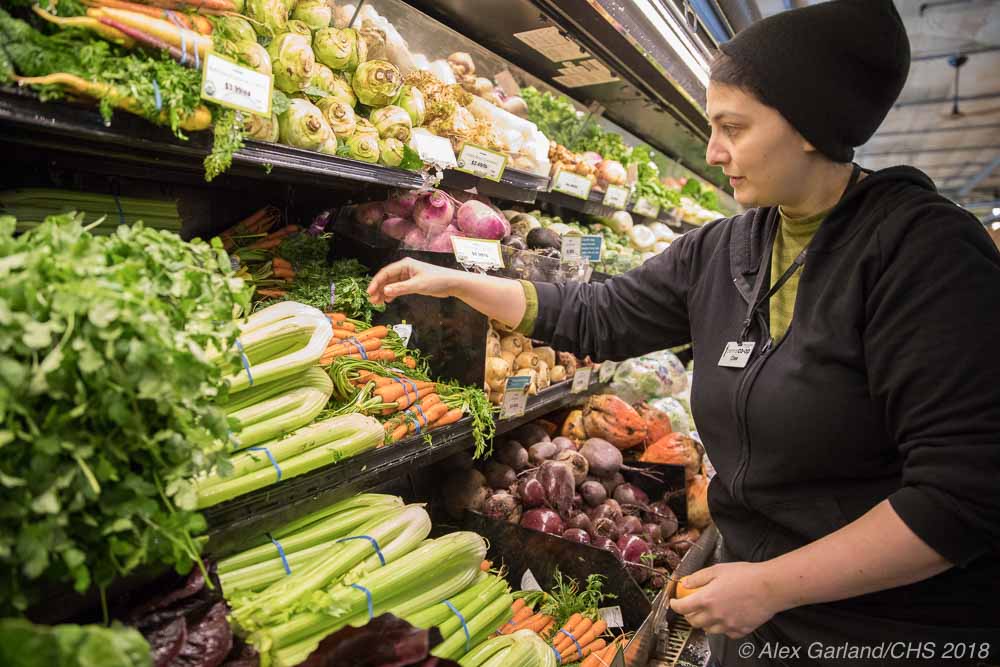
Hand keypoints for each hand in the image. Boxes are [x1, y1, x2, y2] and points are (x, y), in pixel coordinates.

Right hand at [367, 258, 462, 304]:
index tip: (369, 292)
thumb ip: (401, 288)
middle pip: (386, 279)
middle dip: (378, 289)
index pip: (385, 273)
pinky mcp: (412, 283)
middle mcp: (405, 269)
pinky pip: (398, 288)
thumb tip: (385, 291)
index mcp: (405, 264)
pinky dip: (392, 294)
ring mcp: (408, 276)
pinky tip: (388, 300)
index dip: (376, 282)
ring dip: (384, 293)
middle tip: (371, 300)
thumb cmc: (437, 280)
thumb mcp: (418, 285)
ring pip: (391, 284)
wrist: (452, 283)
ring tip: (377, 303)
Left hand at [668, 562, 785, 638]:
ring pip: (708, 630)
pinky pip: (726, 633)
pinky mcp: (739, 631)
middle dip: (689, 614)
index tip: (674, 602)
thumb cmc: (746, 576)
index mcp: (707, 599)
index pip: (682, 608)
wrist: (770, 587)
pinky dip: (722, 627)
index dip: (675, 605)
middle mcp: (715, 615)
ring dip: (705, 622)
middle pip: (693, 622)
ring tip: (710, 612)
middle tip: (692, 607)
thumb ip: (698, 578)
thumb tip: (685, 583)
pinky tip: (726, 617)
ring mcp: (727, 625)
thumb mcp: (717, 570)